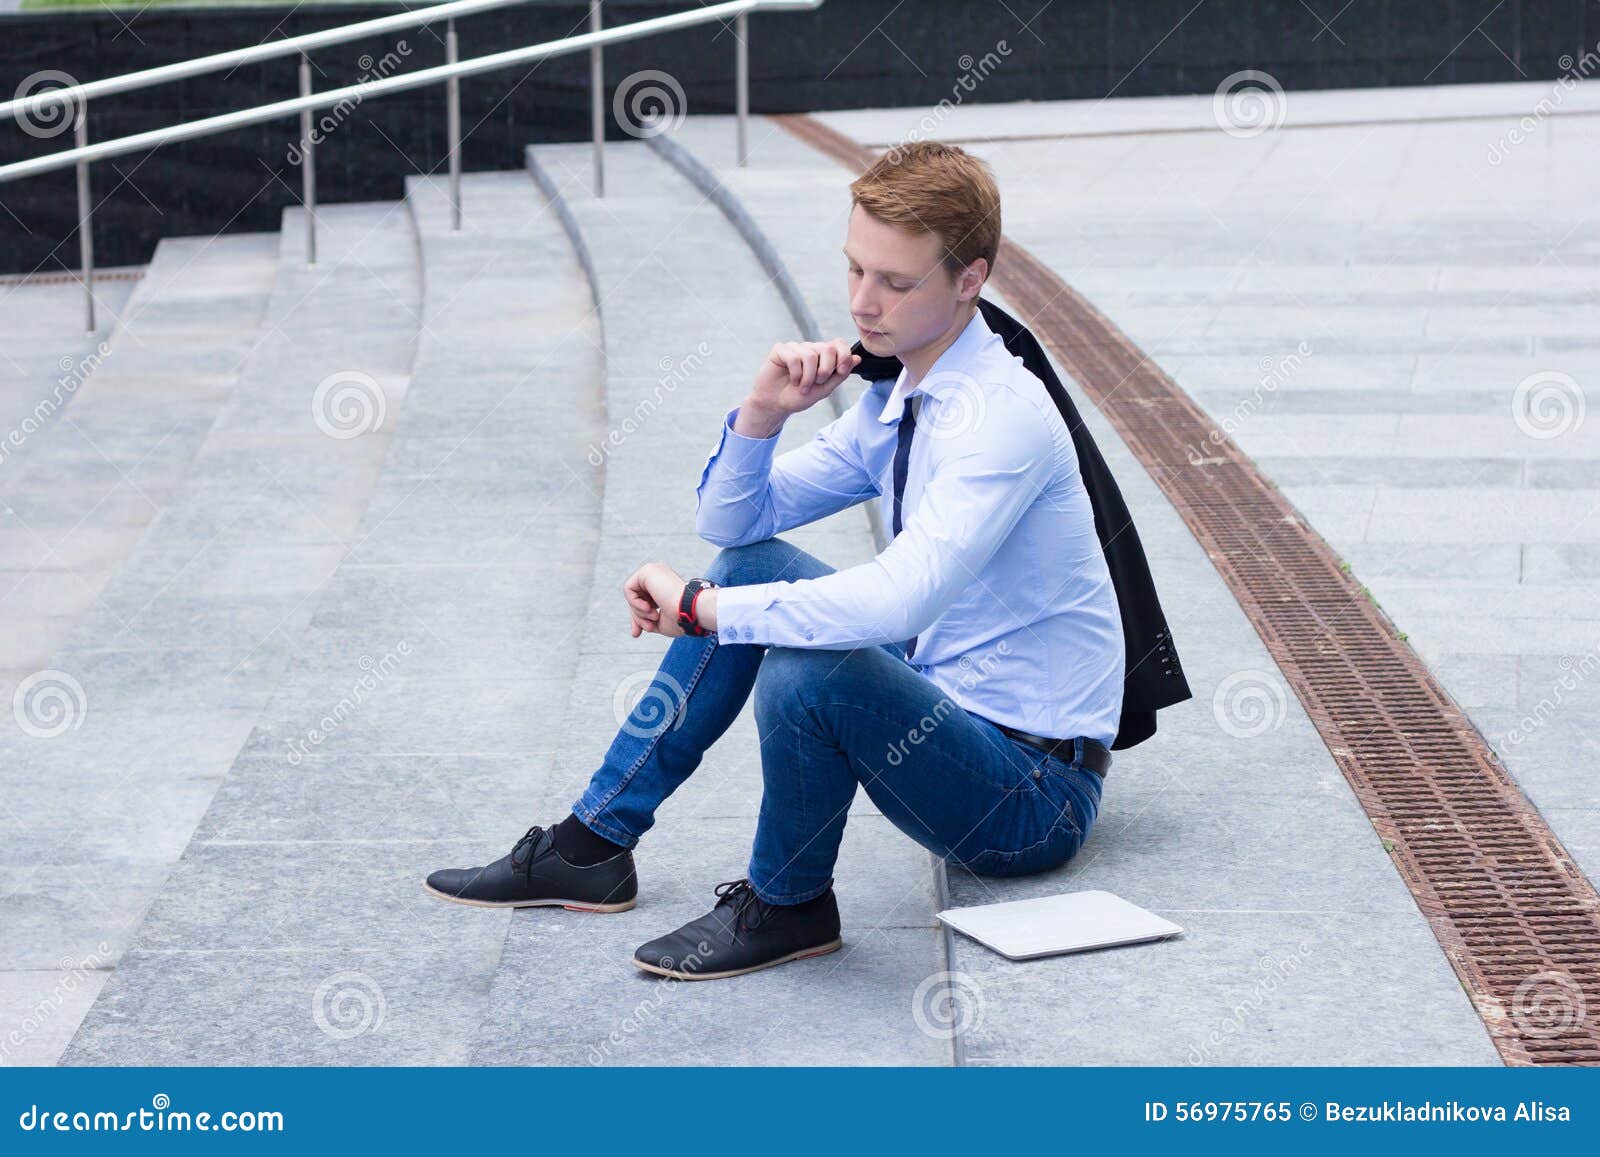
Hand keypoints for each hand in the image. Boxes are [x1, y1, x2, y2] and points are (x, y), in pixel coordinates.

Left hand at [623, 562, 687, 637]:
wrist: (691, 610)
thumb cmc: (681, 618)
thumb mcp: (660, 623)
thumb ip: (647, 621)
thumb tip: (635, 629)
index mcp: (664, 587)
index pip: (643, 601)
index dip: (638, 618)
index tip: (636, 634)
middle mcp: (659, 576)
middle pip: (636, 598)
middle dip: (638, 617)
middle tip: (649, 628)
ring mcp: (653, 571)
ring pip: (632, 594)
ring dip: (638, 611)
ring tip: (654, 616)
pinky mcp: (647, 570)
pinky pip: (628, 589)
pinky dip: (634, 603)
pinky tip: (648, 608)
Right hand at [745, 339, 860, 427]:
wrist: (776, 404)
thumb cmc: (799, 396)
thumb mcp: (825, 389)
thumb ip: (841, 374)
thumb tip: (857, 358)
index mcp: (823, 356)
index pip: (839, 344)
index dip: (843, 356)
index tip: (840, 371)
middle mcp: (811, 349)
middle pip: (827, 348)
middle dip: (825, 370)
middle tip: (817, 383)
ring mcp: (795, 348)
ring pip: (810, 355)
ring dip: (808, 377)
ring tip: (802, 386)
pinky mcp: (780, 350)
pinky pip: (793, 357)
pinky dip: (795, 374)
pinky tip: (792, 380)